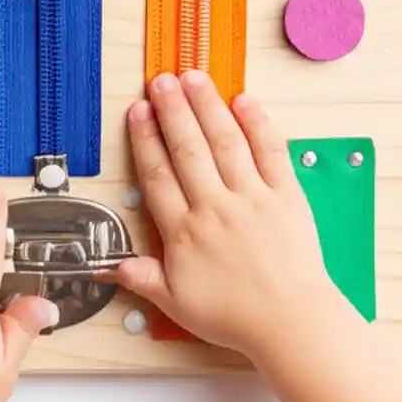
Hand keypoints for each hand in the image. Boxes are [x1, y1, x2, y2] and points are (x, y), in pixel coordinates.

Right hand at [111, 71, 337, 357]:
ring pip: (224, 142)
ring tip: (192, 78)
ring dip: (207, 106)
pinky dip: (258, 124)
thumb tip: (110, 266)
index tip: (138, 112)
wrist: (292, 324)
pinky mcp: (286, 196)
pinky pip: (270, 152)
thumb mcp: (176, 304)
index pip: (158, 175)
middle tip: (160, 81)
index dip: (145, 139)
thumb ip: (143, 277)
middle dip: (172, 110)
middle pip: (187, 149)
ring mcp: (252, 198)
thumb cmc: (236, 317)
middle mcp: (215, 207)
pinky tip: (243, 101)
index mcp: (184, 232)